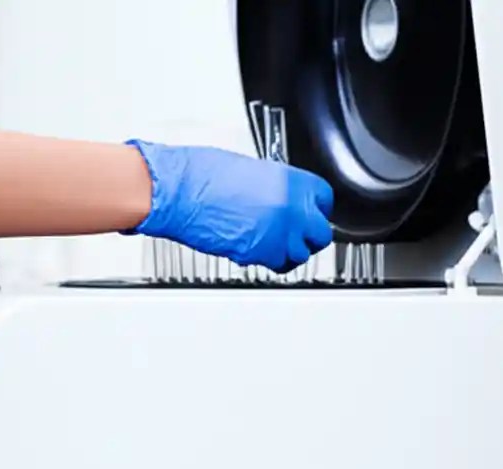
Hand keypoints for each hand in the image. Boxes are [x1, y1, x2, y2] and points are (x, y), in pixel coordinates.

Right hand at [125, 139, 334, 272]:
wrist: (178, 192)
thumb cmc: (200, 175)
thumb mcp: (250, 170)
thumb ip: (274, 188)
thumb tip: (277, 198)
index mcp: (292, 181)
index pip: (325, 200)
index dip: (314, 209)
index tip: (307, 213)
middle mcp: (293, 209)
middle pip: (320, 234)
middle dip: (307, 236)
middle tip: (292, 234)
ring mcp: (278, 234)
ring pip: (300, 254)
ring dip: (288, 252)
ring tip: (271, 245)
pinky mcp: (259, 254)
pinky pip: (276, 264)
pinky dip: (268, 260)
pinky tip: (256, 250)